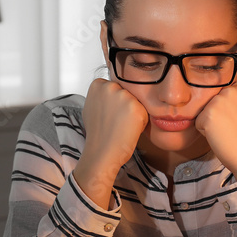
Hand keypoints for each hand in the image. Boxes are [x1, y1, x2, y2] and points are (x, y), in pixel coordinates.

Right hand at [74, 78, 147, 208]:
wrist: (102, 152)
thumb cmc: (97, 133)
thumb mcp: (92, 106)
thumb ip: (102, 95)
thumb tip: (108, 89)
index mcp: (98, 84)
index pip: (115, 87)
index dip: (114, 102)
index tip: (108, 113)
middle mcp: (110, 86)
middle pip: (127, 92)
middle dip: (125, 106)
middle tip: (116, 121)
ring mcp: (124, 96)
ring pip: (136, 102)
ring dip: (133, 113)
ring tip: (121, 126)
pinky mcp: (137, 107)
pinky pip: (144, 112)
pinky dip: (140, 122)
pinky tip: (129, 129)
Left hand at [195, 82, 236, 179]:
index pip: (223, 95)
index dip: (229, 109)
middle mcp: (229, 91)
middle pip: (213, 102)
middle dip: (219, 115)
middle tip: (231, 126)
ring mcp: (217, 102)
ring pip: (205, 112)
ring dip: (212, 123)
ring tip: (226, 131)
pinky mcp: (207, 115)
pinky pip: (199, 123)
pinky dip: (205, 132)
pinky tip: (219, 136)